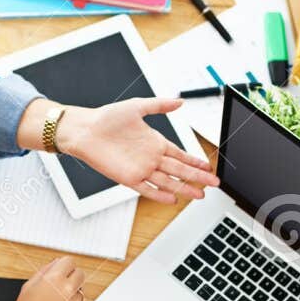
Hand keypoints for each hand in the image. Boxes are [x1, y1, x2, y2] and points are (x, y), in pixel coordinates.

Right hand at [0, 257, 85, 300]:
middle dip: (72, 278)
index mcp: (54, 279)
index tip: (63, 271)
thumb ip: (44, 271)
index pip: (69, 262)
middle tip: (63, 287)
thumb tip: (55, 264)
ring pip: (80, 292)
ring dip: (72, 296)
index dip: (65, 267)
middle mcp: (68, 290)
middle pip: (80, 274)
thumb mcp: (28, 287)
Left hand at [58, 100, 219, 204]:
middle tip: (214, 183)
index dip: (195, 161)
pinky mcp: (129, 178)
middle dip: (198, 177)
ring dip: (185, 188)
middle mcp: (150, 157)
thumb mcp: (137, 106)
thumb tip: (180, 102)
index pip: (180, 154)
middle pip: (180, 170)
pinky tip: (173, 198)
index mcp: (154, 142)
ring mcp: (141, 168)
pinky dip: (161, 194)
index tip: (208, 166)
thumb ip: (160, 105)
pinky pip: (148, 188)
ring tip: (199, 194)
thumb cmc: (107, 117)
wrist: (85, 130)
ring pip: (169, 181)